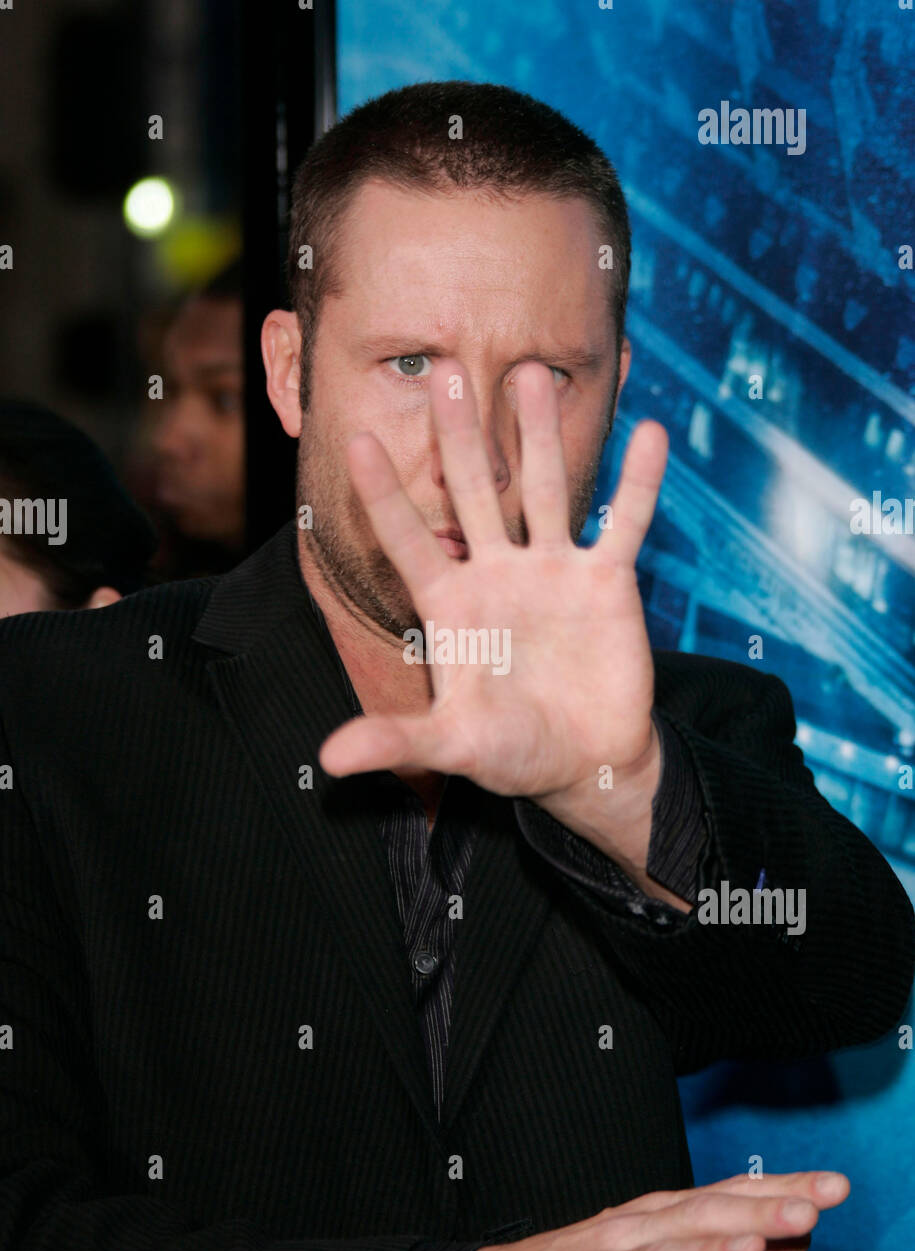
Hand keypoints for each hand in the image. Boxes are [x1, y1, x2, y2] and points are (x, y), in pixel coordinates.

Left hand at [318, 356, 667, 803]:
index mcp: (451, 605)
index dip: (383, 495)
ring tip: (531, 374)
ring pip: (545, 489)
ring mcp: (553, 571)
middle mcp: (497, 573)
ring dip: (539, 436)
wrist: (585, 761)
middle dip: (461, 436)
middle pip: (475, 492)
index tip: (354, 442)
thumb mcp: (452, 746)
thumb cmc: (511, 752)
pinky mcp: (607, 582)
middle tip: (445, 370)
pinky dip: (638, 483)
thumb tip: (327, 761)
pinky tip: (649, 431)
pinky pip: (624, 523)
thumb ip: (396, 742)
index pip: (409, 541)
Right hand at [453, 1170, 850, 1250]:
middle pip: (716, 1203)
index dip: (775, 1187)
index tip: (827, 1185)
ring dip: (750, 1221)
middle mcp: (636, 1225)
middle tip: (831, 1189)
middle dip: (776, 1196)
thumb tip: (779, 1249)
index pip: (723, 1194)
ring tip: (799, 1217)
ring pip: (691, 1232)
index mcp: (649, 1217)